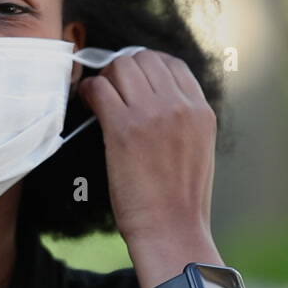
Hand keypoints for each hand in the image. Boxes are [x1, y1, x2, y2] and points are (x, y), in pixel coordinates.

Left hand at [78, 49, 222, 287]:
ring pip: (120, 67)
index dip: (147, 65)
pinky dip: (88, 90)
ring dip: (105, 77)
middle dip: (122, 68)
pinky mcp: (123, 128)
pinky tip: (86, 101)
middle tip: (110, 87)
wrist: (171, 228)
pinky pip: (99, 88)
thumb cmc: (179, 198)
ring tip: (98, 95)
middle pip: (143, 59)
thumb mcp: (198, 147)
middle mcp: (180, 106)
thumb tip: (155, 98)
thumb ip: (183, 118)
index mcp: (201, 110)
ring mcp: (152, 114)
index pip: (172, 64)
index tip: (132, 77)